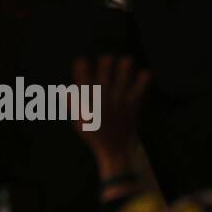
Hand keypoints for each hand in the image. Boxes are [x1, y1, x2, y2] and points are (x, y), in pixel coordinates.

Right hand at [72, 54, 150, 172]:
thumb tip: (65, 90)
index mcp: (88, 105)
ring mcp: (119, 104)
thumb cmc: (95, 136)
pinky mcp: (132, 107)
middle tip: (107, 59)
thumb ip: (73, 105)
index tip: (82, 60)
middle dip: (105, 66)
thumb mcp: (79, 123)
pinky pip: (139, 91)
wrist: (115, 152)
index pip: (83, 83)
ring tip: (126, 61)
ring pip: (122, 80)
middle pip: (103, 78)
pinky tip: (146, 73)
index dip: (82, 70)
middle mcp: (103, 102)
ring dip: (124, 69)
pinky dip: (143, 82)